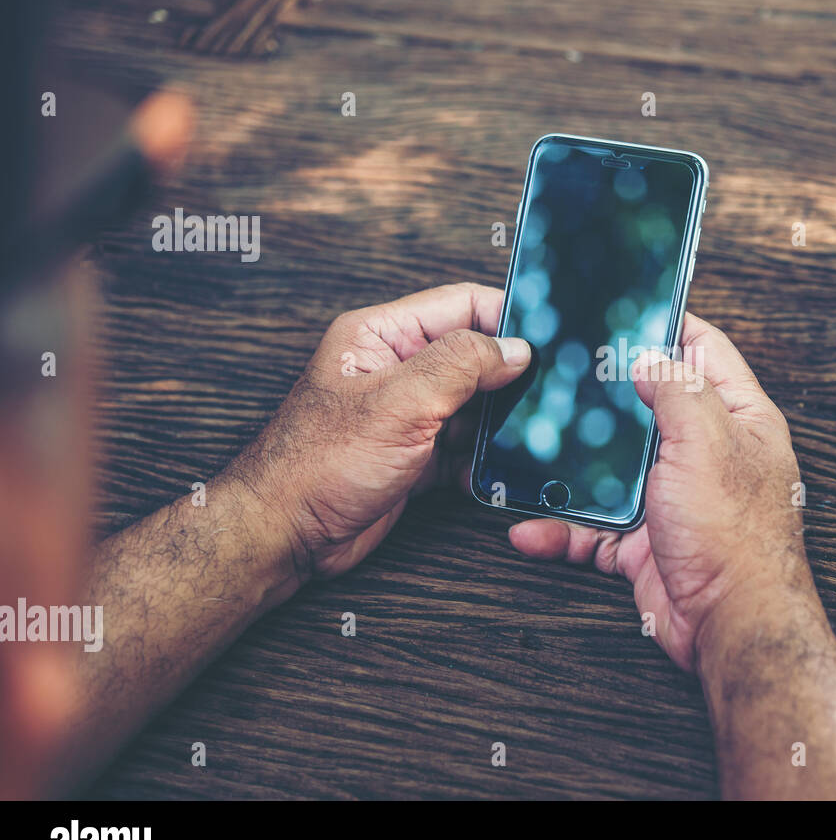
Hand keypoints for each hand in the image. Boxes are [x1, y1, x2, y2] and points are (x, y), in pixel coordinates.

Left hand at [226, 282, 529, 578]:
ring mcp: (406, 414)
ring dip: (499, 425)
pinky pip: (463, 449)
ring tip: (525, 438)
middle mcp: (395, 369)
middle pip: (473, 356)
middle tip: (547, 394)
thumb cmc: (317, 464)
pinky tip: (493, 475)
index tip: (547, 340)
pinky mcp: (413, 457)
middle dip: (509, 377)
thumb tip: (515, 349)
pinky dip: (482, 462)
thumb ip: (461, 365)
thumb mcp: (400, 402)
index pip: (461, 304)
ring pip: (474, 406)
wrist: (284, 536)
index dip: (506, 318)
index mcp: (381, 335)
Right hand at [508, 314, 815, 671]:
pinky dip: (560, 530)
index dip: (666, 325)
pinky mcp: (645, 542)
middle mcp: (707, 454)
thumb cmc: (736, 535)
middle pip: (649, 406)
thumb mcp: (707, 440)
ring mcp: (673, 499)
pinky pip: (592, 529)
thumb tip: (649, 356)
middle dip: (604, 393)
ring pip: (611, 469)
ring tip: (529, 450)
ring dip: (570, 468)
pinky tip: (529, 527)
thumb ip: (678, 389)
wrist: (731, 625)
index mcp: (738, 418)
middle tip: (561, 369)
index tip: (625, 305)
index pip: (704, 351)